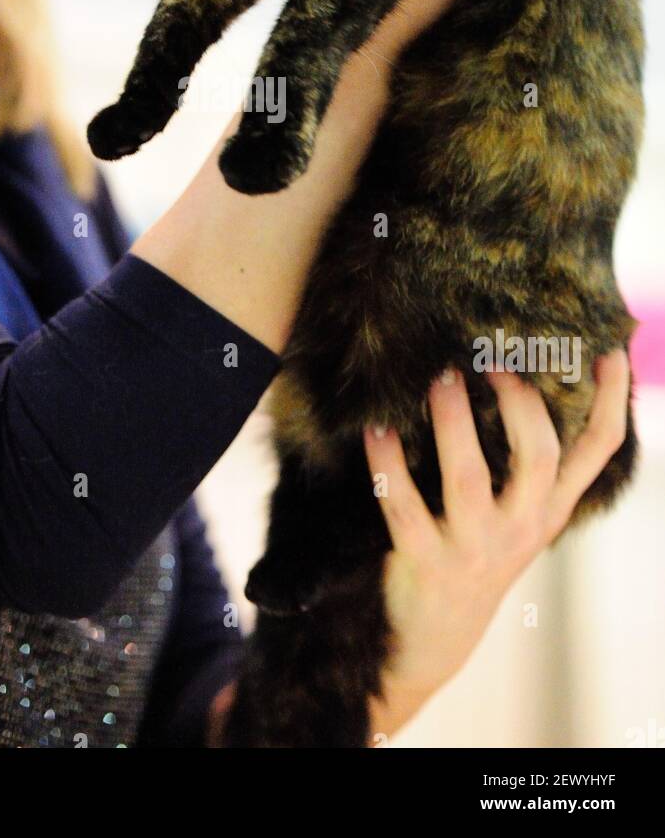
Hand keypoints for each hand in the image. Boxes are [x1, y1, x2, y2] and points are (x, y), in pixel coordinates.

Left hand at [361, 349, 630, 743]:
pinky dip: (388, 465)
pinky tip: (376, 430)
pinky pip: (402, 506)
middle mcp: (522, 527)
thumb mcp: (521, 512)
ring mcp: (475, 547)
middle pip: (538, 457)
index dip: (609, 401)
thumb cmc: (479, 550)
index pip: (596, 451)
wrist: (438, 635)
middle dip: (518, 403)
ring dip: (452, 423)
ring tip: (440, 378)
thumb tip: (527, 374)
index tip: (609, 350)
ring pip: (469, 478)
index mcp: (550, 507)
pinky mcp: (427, 562)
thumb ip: (531, 460)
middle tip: (493, 360)